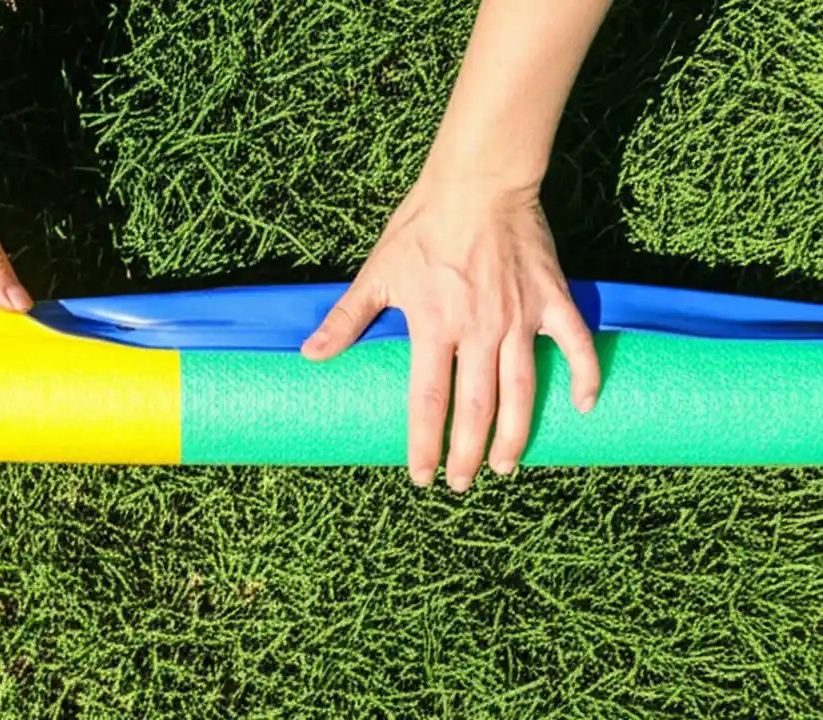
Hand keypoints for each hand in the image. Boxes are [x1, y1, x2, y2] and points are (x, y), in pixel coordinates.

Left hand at [301, 170, 599, 491]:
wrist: (478, 182)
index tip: (422, 475)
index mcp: (434, 326)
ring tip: (505, 466)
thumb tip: (310, 355)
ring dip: (515, 434)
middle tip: (461, 483)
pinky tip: (583, 406)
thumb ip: (346, 319)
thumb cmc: (422, 226)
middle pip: (476, 409)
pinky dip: (583, 376)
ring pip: (522, 390)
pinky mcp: (551, 299)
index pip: (428, 402)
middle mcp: (479, 330)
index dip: (425, 444)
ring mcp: (520, 317)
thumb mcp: (377, 272)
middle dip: (467, 453)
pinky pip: (576, 345)